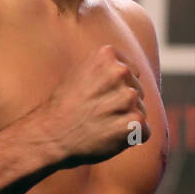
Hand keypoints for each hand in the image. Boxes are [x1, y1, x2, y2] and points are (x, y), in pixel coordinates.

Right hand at [29, 45, 149, 166]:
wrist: (51, 134)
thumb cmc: (65, 106)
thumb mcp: (81, 73)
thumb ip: (106, 67)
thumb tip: (132, 71)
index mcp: (107, 55)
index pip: (132, 72)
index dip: (117, 88)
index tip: (99, 97)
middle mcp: (120, 72)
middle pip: (137, 91)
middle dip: (123, 104)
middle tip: (97, 113)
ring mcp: (128, 97)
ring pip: (141, 111)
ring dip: (126, 121)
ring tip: (101, 124)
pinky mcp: (134, 121)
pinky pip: (144, 131)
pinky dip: (131, 138)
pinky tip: (109, 136)